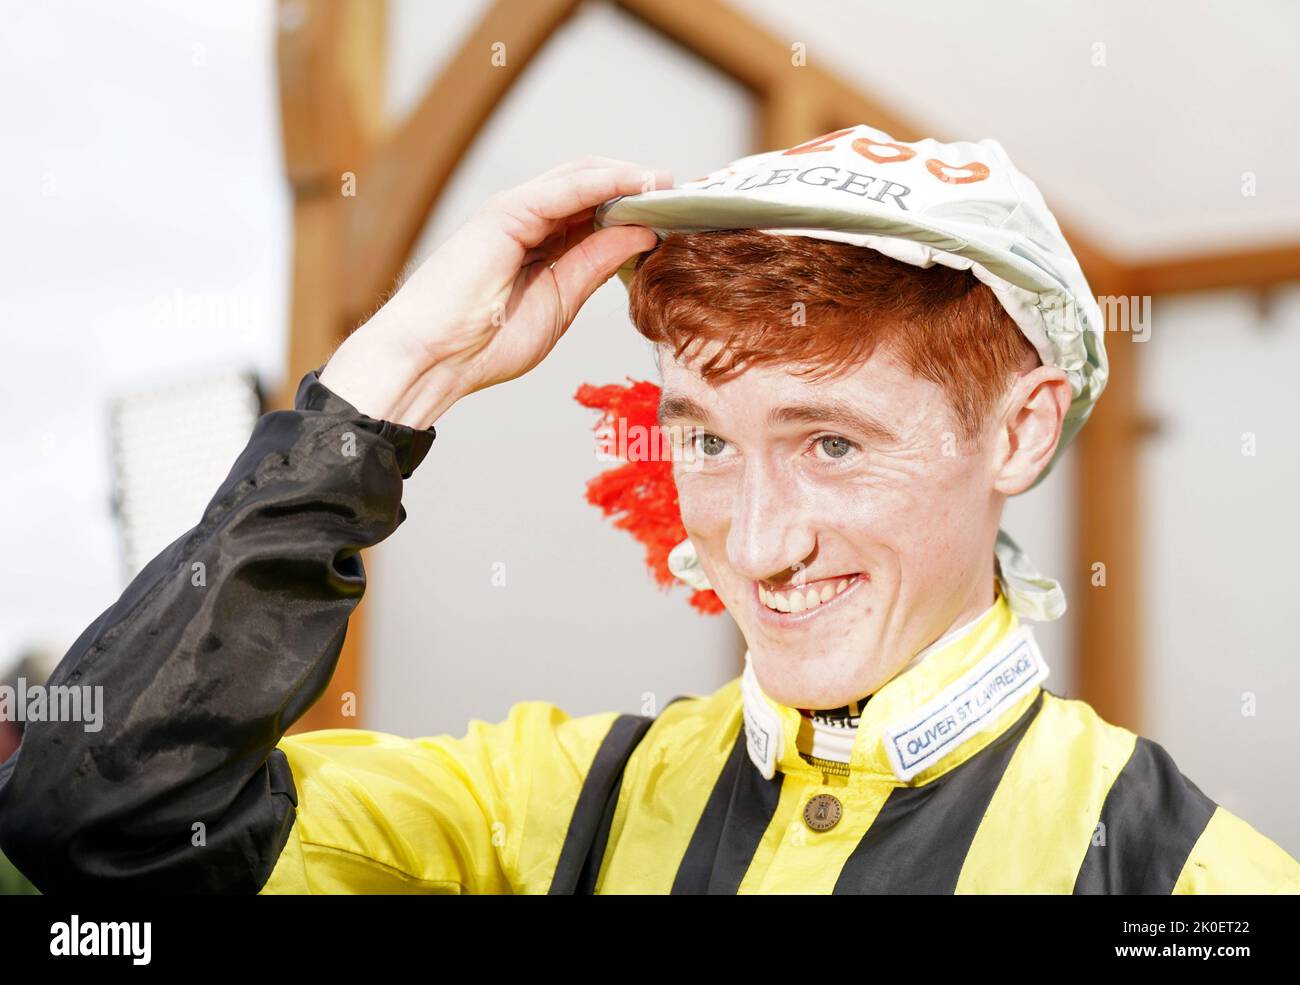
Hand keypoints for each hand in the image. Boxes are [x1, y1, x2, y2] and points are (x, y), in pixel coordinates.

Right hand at [319, 156, 672, 428]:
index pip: (594, 213)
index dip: (635, 208)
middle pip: (591, 187)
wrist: (431, 358)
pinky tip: (638, 183)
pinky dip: (605, 180)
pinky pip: (565, 187)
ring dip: (629, 176)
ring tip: (669, 182)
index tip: (676, 214)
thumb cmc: (480, 344)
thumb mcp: (560, 303)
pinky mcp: (506, 211)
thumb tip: (642, 236)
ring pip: (581, 178)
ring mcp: (515, 212)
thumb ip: (596, 265)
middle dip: (638, 185)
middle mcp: (527, 221)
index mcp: (537, 246)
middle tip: (682, 192)